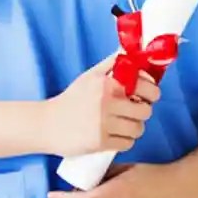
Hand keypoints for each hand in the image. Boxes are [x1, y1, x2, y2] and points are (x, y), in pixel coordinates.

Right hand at [43, 54, 160, 156]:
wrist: (46, 124)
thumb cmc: (70, 100)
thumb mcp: (88, 77)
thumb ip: (111, 64)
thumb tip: (130, 54)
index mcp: (106, 83)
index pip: (146, 86)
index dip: (151, 91)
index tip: (145, 94)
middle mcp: (106, 102)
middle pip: (145, 110)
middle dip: (141, 111)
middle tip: (131, 110)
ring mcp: (104, 123)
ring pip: (139, 128)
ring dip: (133, 128)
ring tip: (121, 124)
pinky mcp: (101, 142)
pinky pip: (128, 143)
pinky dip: (123, 141)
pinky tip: (113, 135)